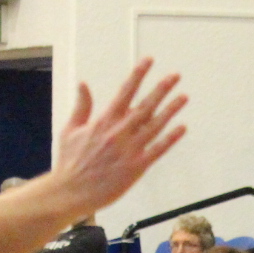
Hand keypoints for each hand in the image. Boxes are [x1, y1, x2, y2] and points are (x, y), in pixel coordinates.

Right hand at [50, 59, 187, 215]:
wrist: (70, 191)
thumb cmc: (70, 162)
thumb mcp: (70, 130)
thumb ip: (82, 107)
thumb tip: (84, 84)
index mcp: (103, 121)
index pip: (124, 92)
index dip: (138, 75)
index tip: (148, 61)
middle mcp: (118, 133)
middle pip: (144, 106)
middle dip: (161, 89)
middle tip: (175, 76)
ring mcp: (129, 150)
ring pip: (155, 125)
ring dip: (171, 110)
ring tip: (184, 97)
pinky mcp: (136, 167)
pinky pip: (157, 150)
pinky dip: (170, 139)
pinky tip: (182, 127)